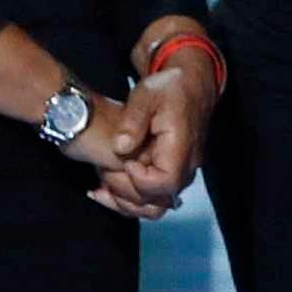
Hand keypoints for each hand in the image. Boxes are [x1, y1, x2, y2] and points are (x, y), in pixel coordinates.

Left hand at [113, 61, 209, 209]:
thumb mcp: (146, 94)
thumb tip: (120, 147)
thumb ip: (132, 121)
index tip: (122, 160)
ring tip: (100, 189)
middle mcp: (187, 165)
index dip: (138, 180)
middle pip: (159, 201)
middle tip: (102, 173)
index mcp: (181, 147)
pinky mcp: (173, 172)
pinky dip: (132, 198)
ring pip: (157, 206)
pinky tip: (108, 188)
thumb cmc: (169, 88)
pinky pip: (156, 197)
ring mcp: (182, 172)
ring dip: (127, 203)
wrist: (192, 85)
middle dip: (125, 193)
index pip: (163, 183)